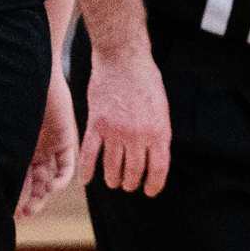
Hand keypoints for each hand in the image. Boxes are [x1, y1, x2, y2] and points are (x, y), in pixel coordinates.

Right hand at [16, 69, 78, 220]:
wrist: (28, 72)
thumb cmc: (2, 100)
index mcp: (13, 148)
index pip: (14, 181)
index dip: (11, 199)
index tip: (5, 215)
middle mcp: (31, 149)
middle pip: (32, 184)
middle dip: (27, 202)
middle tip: (21, 214)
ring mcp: (49, 145)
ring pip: (48, 179)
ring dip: (42, 195)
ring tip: (34, 205)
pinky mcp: (65, 137)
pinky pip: (66, 165)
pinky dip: (61, 178)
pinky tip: (52, 186)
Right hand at [77, 47, 170, 195]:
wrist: (123, 59)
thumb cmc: (146, 80)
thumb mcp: (162, 107)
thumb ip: (158, 132)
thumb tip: (154, 155)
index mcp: (158, 131)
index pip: (157, 169)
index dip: (154, 185)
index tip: (150, 191)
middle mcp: (137, 135)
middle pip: (133, 172)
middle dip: (131, 183)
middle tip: (129, 184)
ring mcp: (115, 131)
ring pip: (111, 168)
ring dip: (112, 179)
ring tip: (114, 181)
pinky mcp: (96, 125)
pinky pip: (90, 154)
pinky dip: (88, 170)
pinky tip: (88, 180)